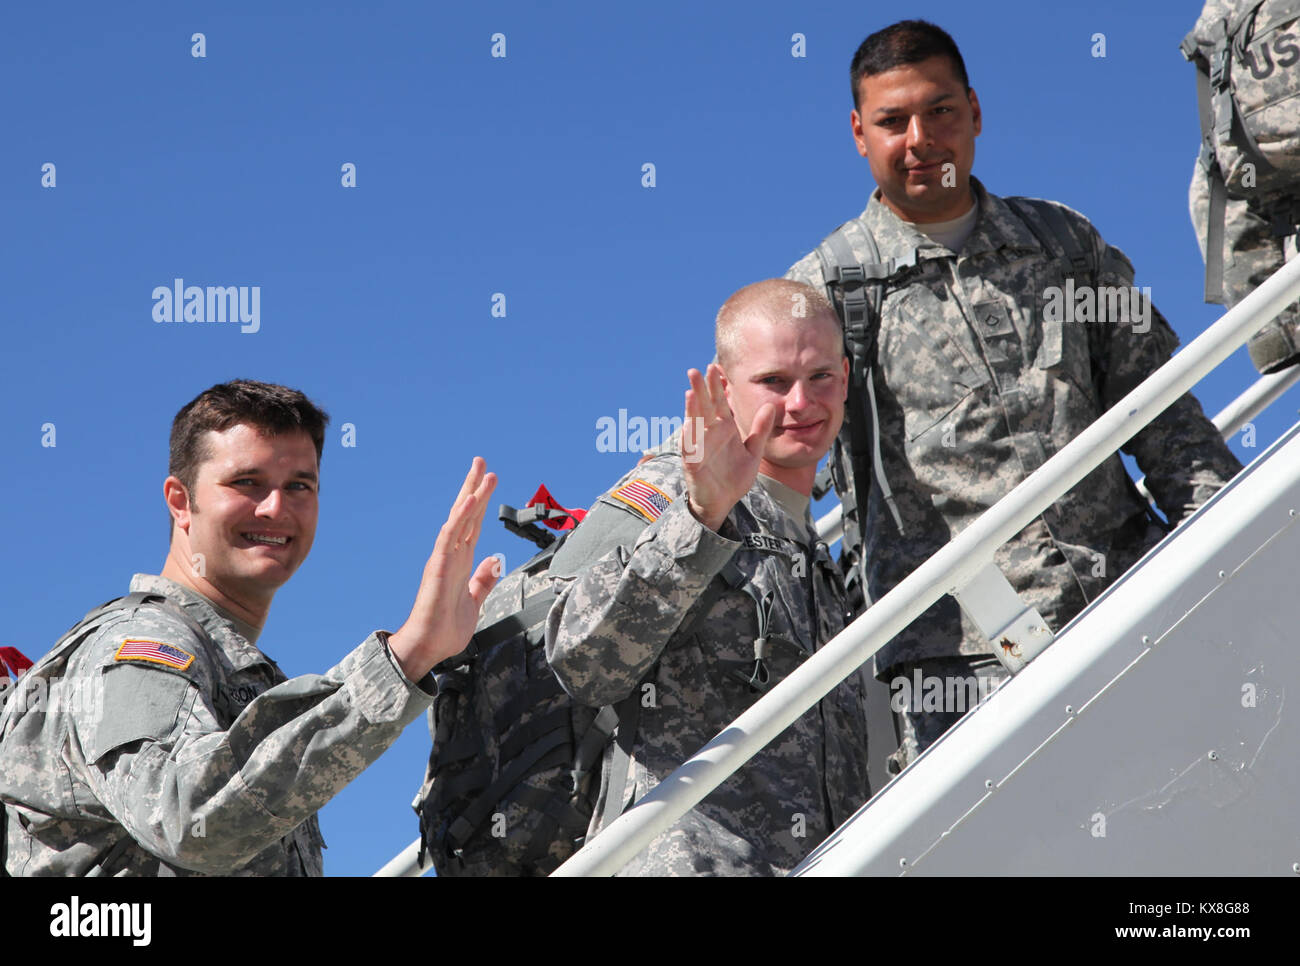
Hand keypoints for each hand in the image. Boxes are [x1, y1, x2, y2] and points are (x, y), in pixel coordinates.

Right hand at [388, 458, 500, 679]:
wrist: (429, 647)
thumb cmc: (446, 628)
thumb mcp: (474, 602)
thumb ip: (483, 581)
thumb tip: (494, 560)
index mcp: (461, 561)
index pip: (474, 525)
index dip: (482, 503)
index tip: (488, 481)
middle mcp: (452, 554)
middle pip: (466, 514)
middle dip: (474, 487)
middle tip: (482, 463)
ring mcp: (444, 558)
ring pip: (459, 519)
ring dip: (471, 495)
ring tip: (482, 472)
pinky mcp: (438, 566)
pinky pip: (450, 537)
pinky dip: (460, 518)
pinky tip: (469, 501)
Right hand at [681, 364, 775, 530]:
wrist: (724, 502)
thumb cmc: (734, 476)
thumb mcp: (753, 451)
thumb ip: (760, 429)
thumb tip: (770, 406)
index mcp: (723, 429)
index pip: (719, 403)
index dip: (716, 387)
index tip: (715, 368)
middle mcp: (709, 434)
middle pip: (704, 408)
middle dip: (700, 390)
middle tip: (697, 370)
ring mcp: (699, 448)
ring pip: (694, 424)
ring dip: (691, 408)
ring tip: (691, 391)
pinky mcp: (693, 463)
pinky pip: (690, 448)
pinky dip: (690, 437)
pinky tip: (689, 425)